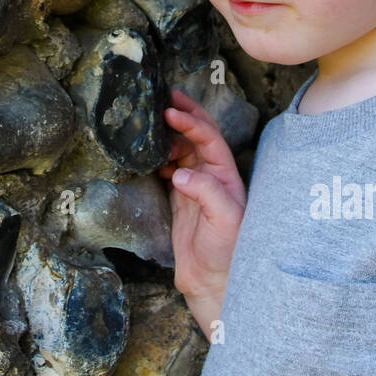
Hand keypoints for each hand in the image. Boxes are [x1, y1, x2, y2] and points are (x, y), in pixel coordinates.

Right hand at [160, 87, 246, 311]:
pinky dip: (158, 156)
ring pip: (181, 149)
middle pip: (197, 136)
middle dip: (183, 115)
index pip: (210, 138)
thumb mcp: (225, 220)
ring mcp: (195, 185)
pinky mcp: (180, 197)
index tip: (171, 111)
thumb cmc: (227, 250)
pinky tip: (148, 155)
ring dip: (168, 135)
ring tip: (151, 124)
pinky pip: (168, 167)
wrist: (212, 279)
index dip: (192, 122)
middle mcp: (212, 175)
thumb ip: (206, 193)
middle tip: (164, 96)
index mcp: (227, 175)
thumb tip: (180, 172)